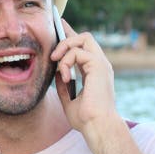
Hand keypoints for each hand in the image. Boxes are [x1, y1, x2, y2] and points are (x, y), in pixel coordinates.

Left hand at [50, 19, 120, 136]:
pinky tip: (64, 76)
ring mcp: (101, 64)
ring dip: (65, 48)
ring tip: (56, 64)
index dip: (71, 35)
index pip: (83, 47)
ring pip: (83, 38)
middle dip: (66, 38)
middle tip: (53, 55)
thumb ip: (64, 84)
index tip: (59, 27)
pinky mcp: (98, 66)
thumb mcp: (69, 99)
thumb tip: (55, 73)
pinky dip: (67, 61)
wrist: (97, 127)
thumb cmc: (86, 119)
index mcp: (94, 72)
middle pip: (85, 37)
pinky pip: (78, 51)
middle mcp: (100, 65)